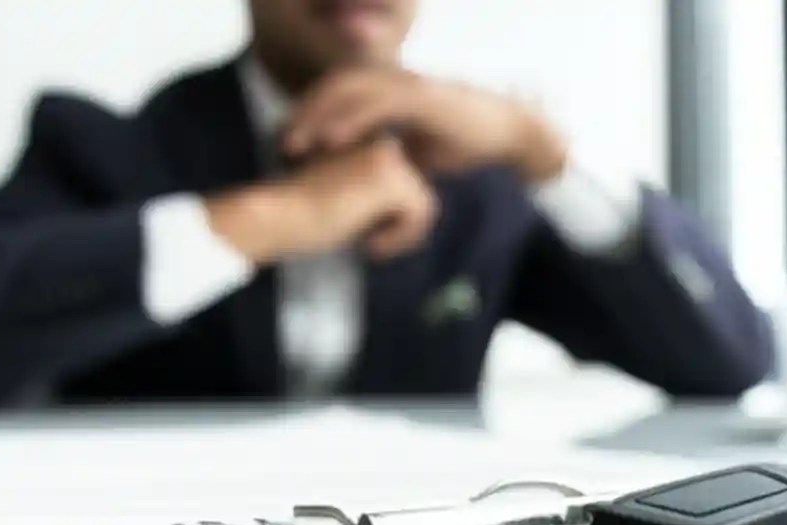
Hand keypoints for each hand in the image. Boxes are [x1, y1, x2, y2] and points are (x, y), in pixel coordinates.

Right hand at [205, 138, 437, 262]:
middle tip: (368, 244)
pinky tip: (368, 242)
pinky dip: (400, 237)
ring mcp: (387, 155)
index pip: (407, 187)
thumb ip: (376, 199)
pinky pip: (422, 215)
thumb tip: (409, 214)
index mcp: (368, 142)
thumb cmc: (303, 217)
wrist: (277, 215)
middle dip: (403, 227)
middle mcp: (381, 141)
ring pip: (425, 205)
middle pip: (421, 195)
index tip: (364, 235)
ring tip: (367, 243)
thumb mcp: (349, 202)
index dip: (394, 220)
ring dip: (402, 234)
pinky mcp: (391, 177)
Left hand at [284, 67, 568, 183]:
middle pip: (335, 86)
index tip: (289, 143)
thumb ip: (386, 157)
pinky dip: (350, 120)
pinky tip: (331, 140)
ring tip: (297, 143)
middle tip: (282, 144)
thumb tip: (364, 182)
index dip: (310, 112)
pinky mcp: (422, 98)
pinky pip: (377, 104)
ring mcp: (407, 86)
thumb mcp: (413, 151)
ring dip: (319, 115)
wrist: (504, 133)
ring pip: (349, 90)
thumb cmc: (461, 141)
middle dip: (304, 112)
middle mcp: (393, 80)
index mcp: (388, 90)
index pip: (338, 91)